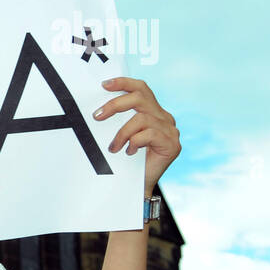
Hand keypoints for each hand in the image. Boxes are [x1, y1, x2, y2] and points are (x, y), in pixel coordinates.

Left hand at [92, 77, 181, 194]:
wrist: (137, 187)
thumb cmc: (126, 160)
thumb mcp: (120, 134)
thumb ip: (117, 119)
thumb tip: (97, 108)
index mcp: (153, 111)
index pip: (141, 89)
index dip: (124, 83)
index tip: (104, 85)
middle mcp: (164, 117)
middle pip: (141, 98)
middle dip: (116, 104)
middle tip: (97, 116)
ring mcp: (170, 130)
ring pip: (142, 118)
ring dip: (122, 132)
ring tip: (113, 147)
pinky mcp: (172, 144)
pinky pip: (149, 134)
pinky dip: (134, 142)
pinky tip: (128, 152)